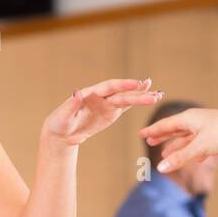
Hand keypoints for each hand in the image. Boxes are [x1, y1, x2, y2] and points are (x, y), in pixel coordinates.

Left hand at [42, 78, 163, 146]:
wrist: (62, 133)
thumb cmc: (59, 123)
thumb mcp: (62, 116)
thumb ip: (70, 105)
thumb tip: (77, 93)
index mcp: (91, 94)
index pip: (109, 87)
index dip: (123, 85)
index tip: (136, 84)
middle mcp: (101, 96)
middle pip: (122, 94)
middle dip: (138, 93)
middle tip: (154, 93)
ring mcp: (107, 104)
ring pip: (127, 98)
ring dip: (142, 96)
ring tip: (159, 94)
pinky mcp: (111, 112)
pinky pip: (126, 106)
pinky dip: (138, 102)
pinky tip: (151, 98)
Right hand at [139, 108, 217, 173]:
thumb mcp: (199, 147)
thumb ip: (180, 159)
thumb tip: (161, 168)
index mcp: (189, 118)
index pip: (165, 125)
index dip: (153, 130)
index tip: (141, 133)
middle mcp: (197, 120)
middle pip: (175, 128)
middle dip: (163, 136)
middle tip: (149, 139)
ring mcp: (208, 127)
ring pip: (189, 137)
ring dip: (178, 145)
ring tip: (168, 152)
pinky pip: (202, 142)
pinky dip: (196, 150)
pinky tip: (198, 159)